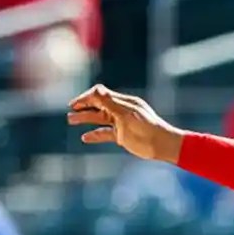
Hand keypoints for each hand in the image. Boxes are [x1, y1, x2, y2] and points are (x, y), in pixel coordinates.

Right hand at [67, 84, 184, 162]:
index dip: (87, 97)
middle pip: (98, 105)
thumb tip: (95, 89)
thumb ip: (110, 103)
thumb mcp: (126, 115)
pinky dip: (95, 135)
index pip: (101, 95)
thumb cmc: (147, 129)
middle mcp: (121, 111)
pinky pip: (105, 133)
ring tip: (71, 120)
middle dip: (84, 106)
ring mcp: (121, 123)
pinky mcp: (122, 136)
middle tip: (70, 110)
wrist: (162, 145)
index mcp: (123, 102)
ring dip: (85, 119)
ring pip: (100, 119)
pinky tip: (84, 137)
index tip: (75, 104)